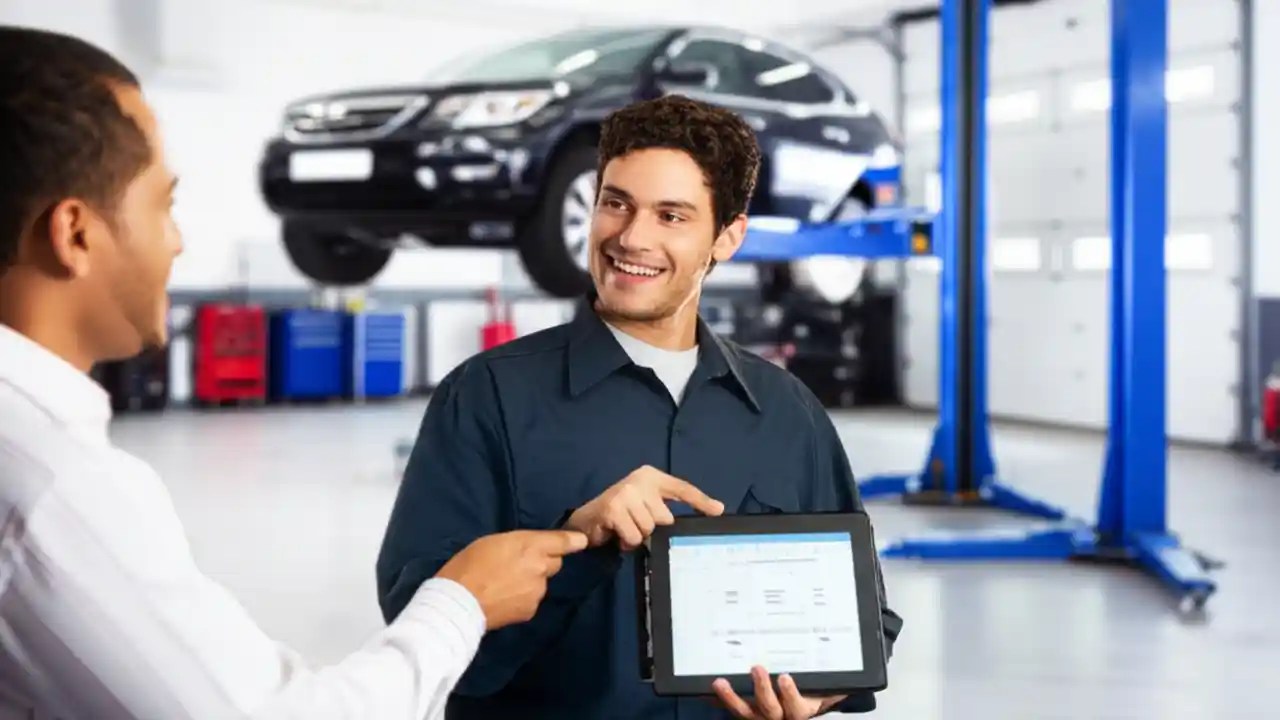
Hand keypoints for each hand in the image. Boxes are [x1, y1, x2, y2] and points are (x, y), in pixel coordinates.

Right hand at [435, 529, 587, 629]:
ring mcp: (537, 591)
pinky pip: (532, 600)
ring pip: (542, 583)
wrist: (458, 603)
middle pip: (555, 563)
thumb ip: (518, 543)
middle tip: (520, 564)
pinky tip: (505, 599)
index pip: (563, 542)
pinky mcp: (530, 610)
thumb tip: (530, 548)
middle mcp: (540, 568)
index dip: (574, 541)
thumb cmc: (468, 565)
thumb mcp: (492, 541)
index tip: (582, 541)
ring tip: (506, 584)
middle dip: (543, 562)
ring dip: (532, 581)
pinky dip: (523, 598)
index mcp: (530, 546)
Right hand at [564, 465, 723, 550]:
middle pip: (666, 518)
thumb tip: (712, 511)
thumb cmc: (621, 514)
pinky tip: (616, 533)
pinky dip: (627, 542)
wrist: (586, 520)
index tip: (718, 511)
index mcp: (651, 476)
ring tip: (624, 528)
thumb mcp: (646, 506)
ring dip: (637, 536)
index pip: (682, 488)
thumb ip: (668, 509)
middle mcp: (639, 480)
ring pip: (650, 529)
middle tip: (634, 524)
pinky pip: (634, 536)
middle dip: (652, 528)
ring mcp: (625, 493)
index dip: (701, 501)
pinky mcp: (614, 508)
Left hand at [712, 667, 845, 719]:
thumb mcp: (824, 687)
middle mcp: (780, 718)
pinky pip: (732, 711)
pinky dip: (719, 701)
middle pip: (769, 709)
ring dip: (732, 698)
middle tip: (756, 668)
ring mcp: (761, 718)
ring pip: (746, 713)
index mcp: (800, 711)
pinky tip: (707, 690)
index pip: (797, 706)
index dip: (790, 694)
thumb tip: (851, 663)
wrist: (805, 706)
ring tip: (721, 682)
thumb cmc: (812, 694)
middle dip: (761, 690)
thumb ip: (832, 681)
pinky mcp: (747, 715)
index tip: (785, 677)